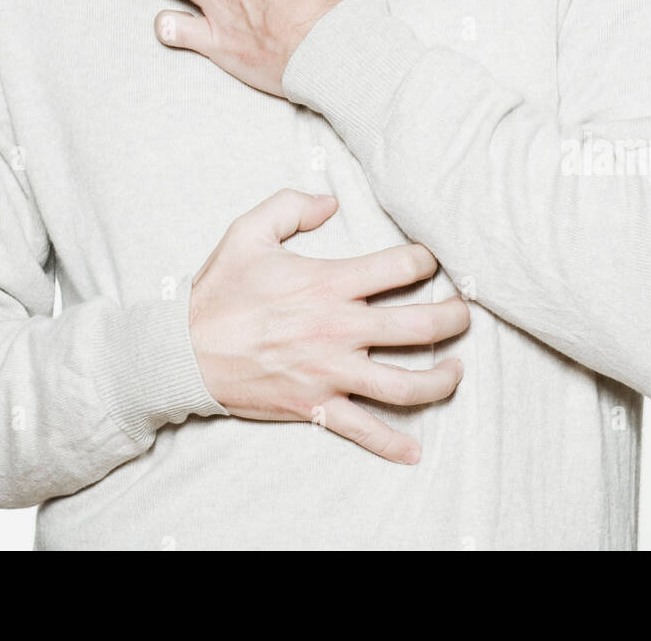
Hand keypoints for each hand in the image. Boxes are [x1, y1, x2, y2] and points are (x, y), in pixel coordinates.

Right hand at [188, 188, 468, 464]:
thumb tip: (330, 201)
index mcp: (329, 283)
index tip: (432, 260)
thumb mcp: (248, 231)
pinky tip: (416, 449)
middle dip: (455, 318)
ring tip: (457, 371)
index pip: (401, 267)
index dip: (427, 259)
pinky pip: (363, 430)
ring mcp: (331, 373)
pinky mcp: (317, 406)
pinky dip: (393, 444)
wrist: (185, 351)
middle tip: (465, 313)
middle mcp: (339, 328)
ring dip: (442, 380)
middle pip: (420, 326)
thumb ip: (292, 206)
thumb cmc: (219, 291)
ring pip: (405, 384)